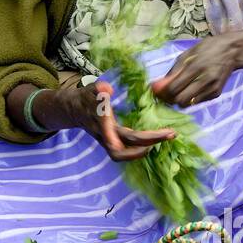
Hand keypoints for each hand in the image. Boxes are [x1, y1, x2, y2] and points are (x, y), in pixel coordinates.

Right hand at [23, 81, 175, 160]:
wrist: (71, 109)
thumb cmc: (84, 97)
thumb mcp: (88, 89)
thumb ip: (97, 89)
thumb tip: (108, 88)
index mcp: (99, 123)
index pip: (110, 135)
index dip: (122, 139)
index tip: (137, 142)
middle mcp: (104, 136)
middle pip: (122, 149)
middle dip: (148, 142)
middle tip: (171, 134)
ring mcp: (107, 141)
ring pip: (123, 154)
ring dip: (145, 149)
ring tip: (165, 137)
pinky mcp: (112, 142)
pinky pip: (126, 151)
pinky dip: (141, 148)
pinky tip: (156, 139)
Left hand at [151, 27, 242, 106]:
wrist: (232, 51)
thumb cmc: (207, 48)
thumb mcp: (188, 54)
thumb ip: (174, 70)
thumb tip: (159, 85)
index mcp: (195, 66)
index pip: (174, 88)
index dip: (163, 92)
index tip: (158, 91)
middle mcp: (204, 79)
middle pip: (180, 100)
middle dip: (170, 99)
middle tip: (167, 93)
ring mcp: (212, 88)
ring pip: (188, 104)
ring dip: (180, 100)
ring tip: (178, 91)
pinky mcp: (216, 93)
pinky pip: (197, 102)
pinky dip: (191, 98)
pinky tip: (192, 89)